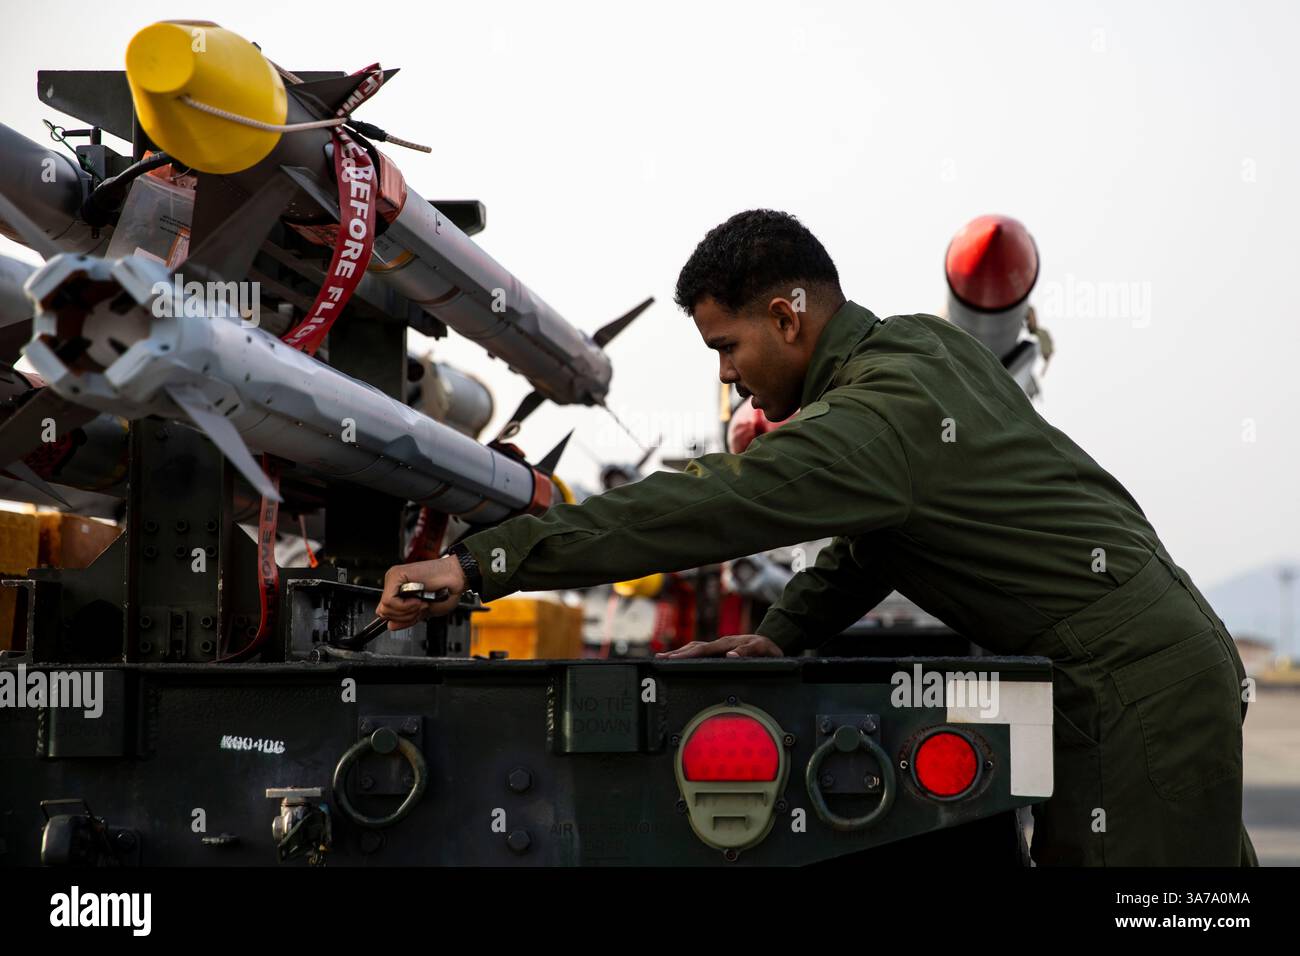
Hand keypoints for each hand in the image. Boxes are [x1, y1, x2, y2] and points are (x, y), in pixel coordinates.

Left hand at [376, 556, 465, 629]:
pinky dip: (405, 606)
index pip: (386, 613)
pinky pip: (390, 601)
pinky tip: (418, 599)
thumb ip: (407, 618)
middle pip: (384, 612)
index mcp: (399, 591)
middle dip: (404, 616)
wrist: (457, 576)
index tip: (417, 614)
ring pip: (386, 608)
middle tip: (421, 607)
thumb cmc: (446, 590)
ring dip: (407, 611)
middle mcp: (395, 583)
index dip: (401, 619)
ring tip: (421, 602)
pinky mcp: (396, 575)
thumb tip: (390, 625)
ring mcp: (394, 578)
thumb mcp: (424, 612)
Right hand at [655, 634, 783, 658]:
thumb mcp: (763, 649)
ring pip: (695, 648)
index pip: (704, 650)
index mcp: (728, 643)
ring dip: (679, 652)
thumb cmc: (767, 647)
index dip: (688, 655)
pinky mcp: (719, 650)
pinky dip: (687, 654)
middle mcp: (721, 643)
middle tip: (660, 658)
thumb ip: (748, 651)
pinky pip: (700, 651)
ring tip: (663, 658)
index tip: (674, 658)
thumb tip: (730, 656)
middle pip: (695, 647)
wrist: (772, 642)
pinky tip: (679, 659)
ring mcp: (719, 646)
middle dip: (677, 653)